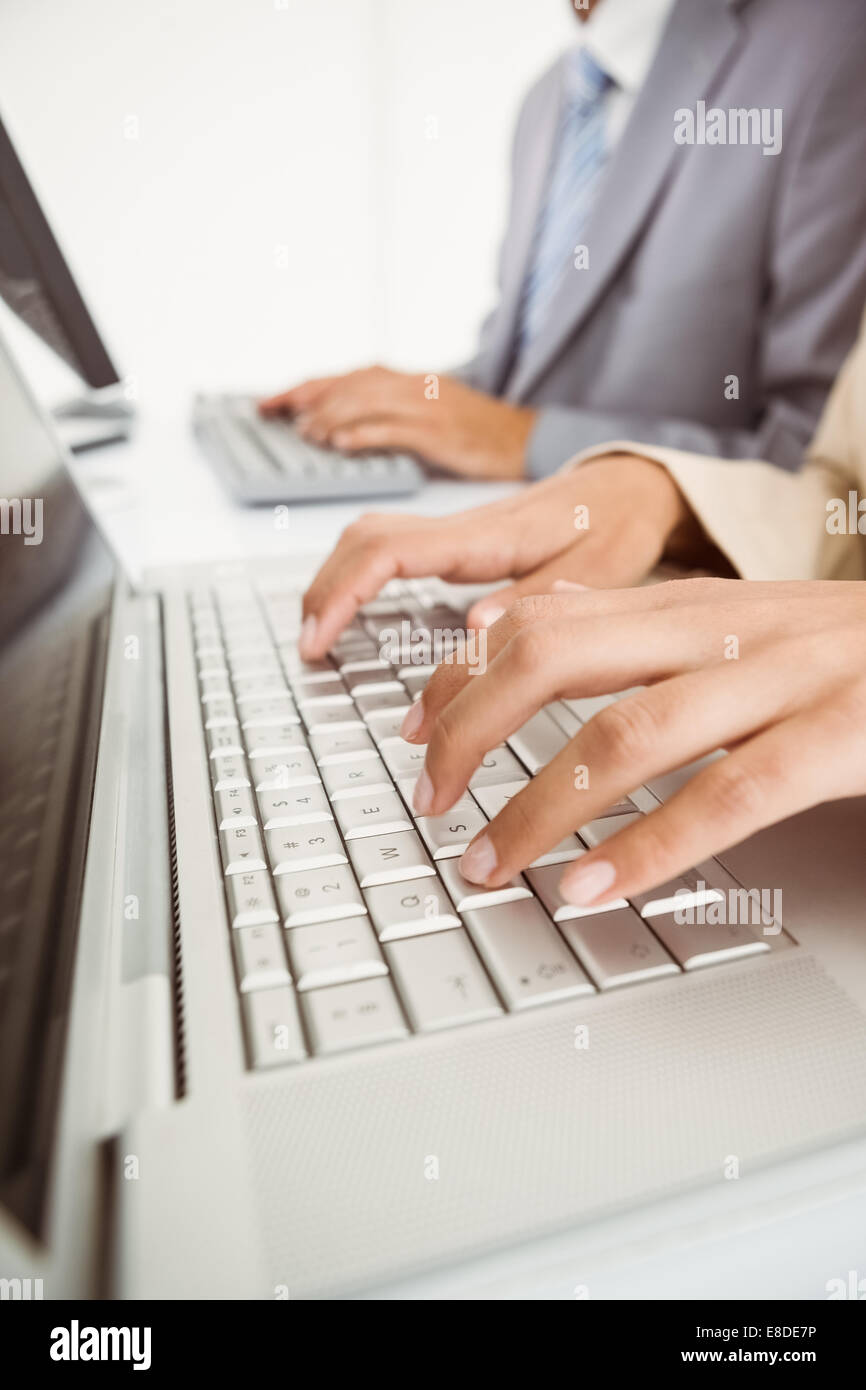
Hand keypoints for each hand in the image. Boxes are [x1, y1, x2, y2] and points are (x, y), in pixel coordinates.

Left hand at [259, 366, 535, 479]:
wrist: (524, 438)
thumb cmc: (474, 432)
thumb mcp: (427, 412)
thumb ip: (387, 415)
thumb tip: (339, 430)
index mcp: (406, 381)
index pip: (344, 378)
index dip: (304, 388)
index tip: (271, 402)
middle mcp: (411, 386)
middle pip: (347, 385)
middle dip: (307, 399)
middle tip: (279, 416)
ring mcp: (424, 406)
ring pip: (364, 403)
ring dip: (329, 417)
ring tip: (306, 434)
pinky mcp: (436, 431)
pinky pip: (391, 429)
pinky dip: (362, 435)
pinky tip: (341, 444)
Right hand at [298, 455, 699, 657]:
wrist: (632, 482)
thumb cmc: (619, 523)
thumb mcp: (599, 568)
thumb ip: (537, 597)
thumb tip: (475, 627)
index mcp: (489, 535)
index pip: (389, 551)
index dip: (343, 593)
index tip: (320, 638)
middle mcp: (462, 525)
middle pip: (362, 538)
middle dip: (323, 589)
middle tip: (308, 647)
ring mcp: (456, 529)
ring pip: (368, 536)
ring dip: (334, 579)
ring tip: (319, 633)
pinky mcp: (458, 538)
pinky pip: (389, 546)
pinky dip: (359, 574)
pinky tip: (355, 609)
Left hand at [402, 579, 865, 906]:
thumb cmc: (849, 650)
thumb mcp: (737, 626)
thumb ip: (640, 636)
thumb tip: (528, 640)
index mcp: (694, 604)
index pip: (543, 620)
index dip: (462, 674)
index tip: (415, 729)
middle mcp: (726, 629)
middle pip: (558, 658)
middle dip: (472, 731)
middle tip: (430, 803)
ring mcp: (786, 678)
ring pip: (630, 731)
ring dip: (540, 805)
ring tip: (489, 866)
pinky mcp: (845, 735)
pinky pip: (733, 793)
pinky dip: (654, 845)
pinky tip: (596, 887)